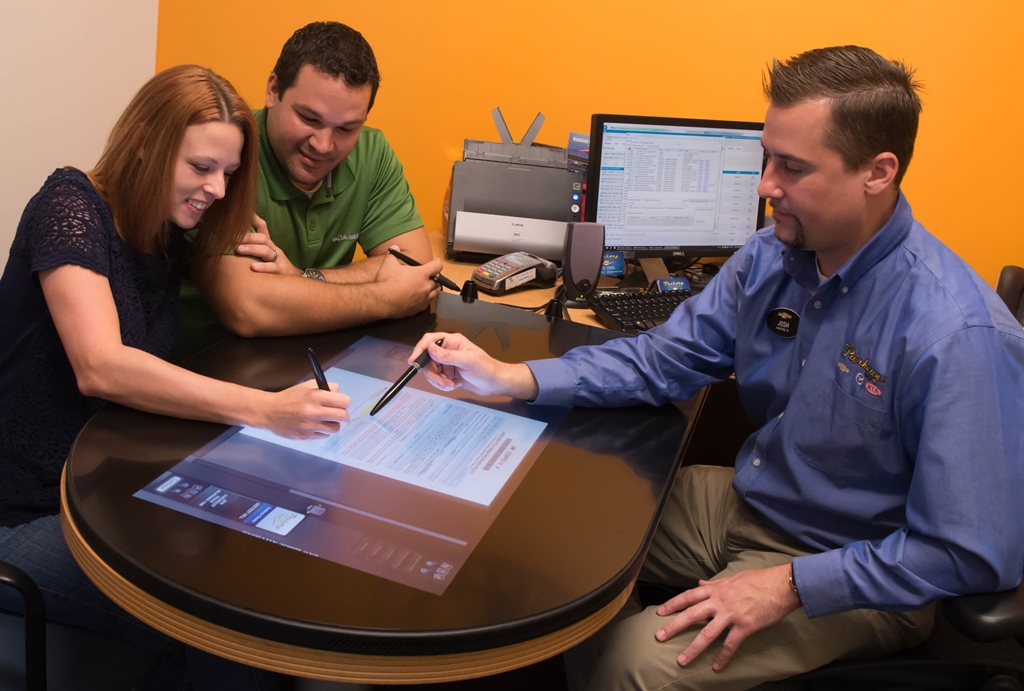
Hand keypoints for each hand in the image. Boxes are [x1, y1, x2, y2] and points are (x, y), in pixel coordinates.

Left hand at [237, 214, 300, 275]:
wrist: (292, 280)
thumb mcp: (264, 254)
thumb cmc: (273, 266)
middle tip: (232, 237)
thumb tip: (232, 239)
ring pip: (266, 251)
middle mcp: (273, 249)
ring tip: (238, 249)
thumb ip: (251, 247)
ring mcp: (278, 259)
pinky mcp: (281, 270)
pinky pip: (273, 267)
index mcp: (268, 244)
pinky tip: (253, 267)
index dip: (253, 219)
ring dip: (251, 249)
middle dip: (247, 236)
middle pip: (262, 238)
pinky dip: (263, 267)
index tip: (241, 213)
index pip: (262, 227)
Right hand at [263, 379, 350, 438]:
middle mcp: (314, 412)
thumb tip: (339, 392)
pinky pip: (324, 435)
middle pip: (344, 416)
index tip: (340, 402)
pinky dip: (323, 431)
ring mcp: (310, 426)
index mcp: (315, 396)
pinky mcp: (306, 437)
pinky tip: (314, 425)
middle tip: (338, 413)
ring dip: (333, 424)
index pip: (344, 401)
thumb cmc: (289, 398)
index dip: (344, 401)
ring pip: (336, 428)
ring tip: (325, 419)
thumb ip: (325, 387)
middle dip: (343, 414)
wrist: (269, 412)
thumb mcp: (306, 386)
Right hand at [373, 246, 441, 316]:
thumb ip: (393, 254)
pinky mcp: (418, 309)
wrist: (382, 301)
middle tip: (428, 275)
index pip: (437, 266)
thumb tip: (395, 247)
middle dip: (435, 277)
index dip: (437, 262)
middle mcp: (426, 286)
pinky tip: (420, 298)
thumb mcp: (388, 263)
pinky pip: (427, 304)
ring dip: (433, 289)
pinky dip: (426, 299)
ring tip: (427, 286)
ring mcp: (423, 299)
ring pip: (435, 293)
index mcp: (422, 274)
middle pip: (438, 281)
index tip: (433, 261)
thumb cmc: (387, 281)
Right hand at [410, 332, 538, 398]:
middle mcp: (448, 350)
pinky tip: (455, 385)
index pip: (430, 341)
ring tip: (450, 385)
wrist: (494, 383)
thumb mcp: (467, 361)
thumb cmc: (486, 368)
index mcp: (452, 342)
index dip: (420, 349)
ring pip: (431, 371)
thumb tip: (430, 348)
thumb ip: (447, 355)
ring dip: (439, 381)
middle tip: (441, 382)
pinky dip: (443, 384)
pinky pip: (437, 379)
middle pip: (428, 359)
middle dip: (432, 373)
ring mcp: (447, 362)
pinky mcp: (448, 373)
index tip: (414, 361)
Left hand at [655, 564, 800, 670]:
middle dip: (673, 626)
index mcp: (716, 589)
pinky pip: (731, 644)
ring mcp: (731, 614)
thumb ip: (715, 583)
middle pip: (691, 615)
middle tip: (659, 636)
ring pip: (707, 634)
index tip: (659, 612)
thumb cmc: (759, 579)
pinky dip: (723, 657)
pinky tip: (716, 667)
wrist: (781, 585)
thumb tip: (701, 582)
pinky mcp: (745, 626)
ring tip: (682, 661)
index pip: (688, 596)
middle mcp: (720, 601)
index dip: (672, 604)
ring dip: (693, 648)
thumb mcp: (733, 578)